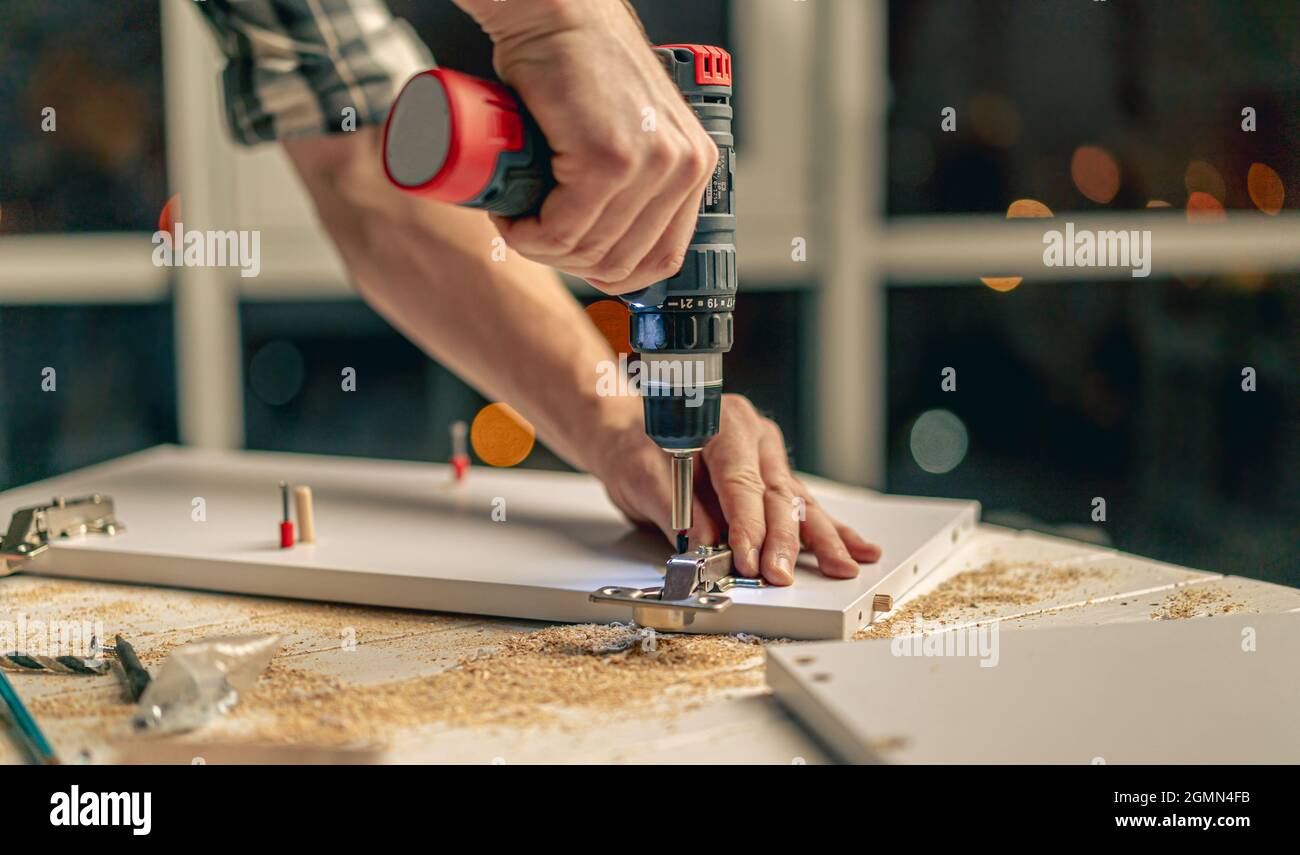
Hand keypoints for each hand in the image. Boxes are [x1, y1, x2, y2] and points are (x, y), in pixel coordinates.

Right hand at [457, 0, 717, 294]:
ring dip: (540, 248)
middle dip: (567, 261)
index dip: (610, 270)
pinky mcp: (608, 159)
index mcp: (693, 165)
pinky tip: (512, 215)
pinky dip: (528, 234)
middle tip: (533, 234)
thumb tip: (609, 243)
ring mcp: (650, 164)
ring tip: (516, 219)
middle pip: (622, 262)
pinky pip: (563, 230)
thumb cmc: (575, 66)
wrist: (553, 12)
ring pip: (588, 250)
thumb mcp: (628, 133)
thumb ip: (637, 182)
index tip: (573, 257)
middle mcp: (683, 166)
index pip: (662, 258)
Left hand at [592, 395, 881, 585]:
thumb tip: (703, 543)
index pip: (741, 480)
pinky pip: (801, 507)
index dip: (746, 523)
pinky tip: (855, 548)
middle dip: (782, 540)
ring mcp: (768, 458)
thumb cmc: (634, 447)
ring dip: (820, 539)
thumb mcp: (641, 474)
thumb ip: (674, 507)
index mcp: (724, 423)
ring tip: (843, 566)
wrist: (630, 434)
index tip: (746, 557)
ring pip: (798, 502)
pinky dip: (827, 530)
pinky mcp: (771, 480)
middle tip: (781, 575)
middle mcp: (755, 437)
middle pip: (776, 494)